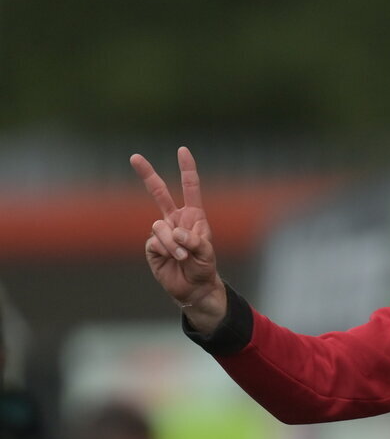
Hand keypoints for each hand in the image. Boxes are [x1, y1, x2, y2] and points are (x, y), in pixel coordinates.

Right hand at [130, 146, 226, 334]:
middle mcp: (176, 220)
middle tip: (134, 156)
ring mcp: (162, 232)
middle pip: (159, 193)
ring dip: (172, 243)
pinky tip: (173, 259)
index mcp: (194, 217)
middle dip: (147, 174)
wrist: (193, 288)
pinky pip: (155, 241)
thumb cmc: (204, 267)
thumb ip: (193, 240)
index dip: (187, 169)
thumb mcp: (206, 253)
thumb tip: (174, 231)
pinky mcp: (152, 246)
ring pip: (159, 226)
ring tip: (183, 256)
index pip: (190, 188)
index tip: (182, 150)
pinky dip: (165, 250)